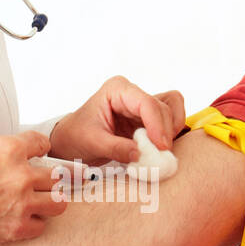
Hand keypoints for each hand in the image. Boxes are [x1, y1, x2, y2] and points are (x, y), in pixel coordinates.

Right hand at [0, 129, 67, 245]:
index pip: (43, 143)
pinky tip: (22, 220)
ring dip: (51, 202)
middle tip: (42, 183)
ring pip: (59, 202)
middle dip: (51, 178)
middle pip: (58, 175)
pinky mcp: (17, 228)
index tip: (38, 155)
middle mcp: (20, 175)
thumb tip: (1, 154)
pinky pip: (42, 226)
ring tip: (39, 203)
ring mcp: (21, 203)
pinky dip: (35, 224)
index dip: (40, 149)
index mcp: (8, 150)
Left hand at [49, 78, 185, 164]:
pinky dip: (169, 136)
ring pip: (172, 110)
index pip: (147, 103)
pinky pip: (169, 121)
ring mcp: (141, 106)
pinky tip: (158, 150)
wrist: (72, 141)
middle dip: (165, 131)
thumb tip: (139, 154)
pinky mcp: (147, 119)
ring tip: (160, 151)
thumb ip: (115, 148)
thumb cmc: (77, 136)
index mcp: (117, 90)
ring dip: (172, 130)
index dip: (158, 124)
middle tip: (160, 155)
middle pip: (164, 107)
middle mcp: (132, 93)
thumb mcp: (93, 142)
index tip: (161, 146)